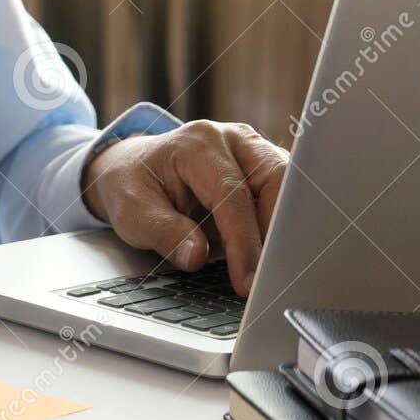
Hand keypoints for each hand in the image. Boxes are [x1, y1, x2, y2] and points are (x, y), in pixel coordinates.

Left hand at [81, 120, 288, 296]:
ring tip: (275, 271)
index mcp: (196, 144)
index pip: (231, 194)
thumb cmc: (131, 186)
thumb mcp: (131, 213)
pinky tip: (275, 255)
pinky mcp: (262, 167)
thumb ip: (163, 232)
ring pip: (288, 186)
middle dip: (276, 233)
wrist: (131, 168)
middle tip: (271, 278)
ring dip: (285, 229)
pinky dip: (283, 225)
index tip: (248, 280)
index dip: (243, 242)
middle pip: (274, 181)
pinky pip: (285, 193)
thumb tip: (197, 257)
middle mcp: (231, 139)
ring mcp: (251, 150)